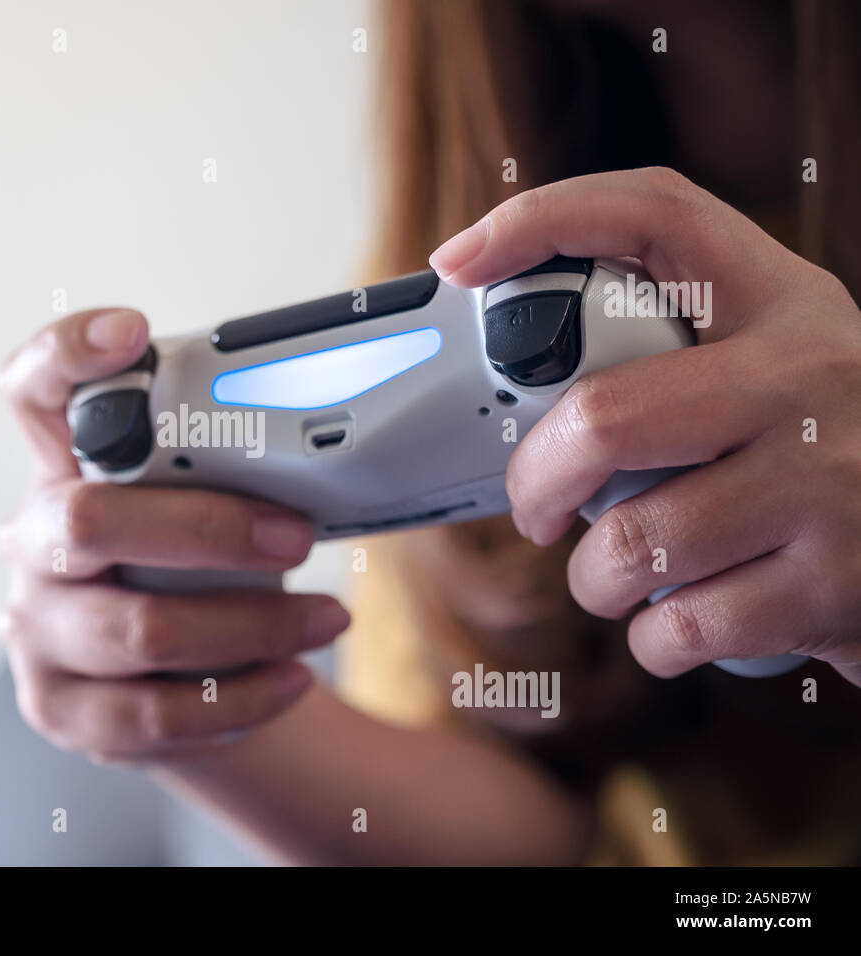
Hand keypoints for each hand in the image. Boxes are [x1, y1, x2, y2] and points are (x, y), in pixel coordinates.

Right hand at [0, 308, 349, 761]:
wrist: (176, 680)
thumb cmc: (197, 571)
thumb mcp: (203, 506)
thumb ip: (227, 471)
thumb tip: (328, 450)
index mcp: (63, 466)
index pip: (33, 388)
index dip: (66, 353)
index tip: (131, 332)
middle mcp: (34, 539)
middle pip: (90, 519)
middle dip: (210, 529)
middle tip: (296, 536)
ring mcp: (36, 626)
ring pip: (138, 631)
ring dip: (253, 626)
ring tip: (325, 620)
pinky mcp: (58, 705)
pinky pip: (152, 715)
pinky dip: (238, 701)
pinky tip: (288, 681)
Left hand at [430, 167, 860, 685]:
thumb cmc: (830, 457)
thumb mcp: (776, 372)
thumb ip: (673, 358)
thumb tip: (515, 391)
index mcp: (784, 302)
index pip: (653, 213)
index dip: (541, 221)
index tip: (460, 260)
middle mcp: (811, 373)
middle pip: (602, 416)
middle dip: (536, 482)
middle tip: (537, 509)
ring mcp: (830, 479)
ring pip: (629, 541)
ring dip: (595, 579)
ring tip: (621, 575)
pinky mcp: (834, 586)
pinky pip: (677, 626)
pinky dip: (653, 637)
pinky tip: (681, 618)